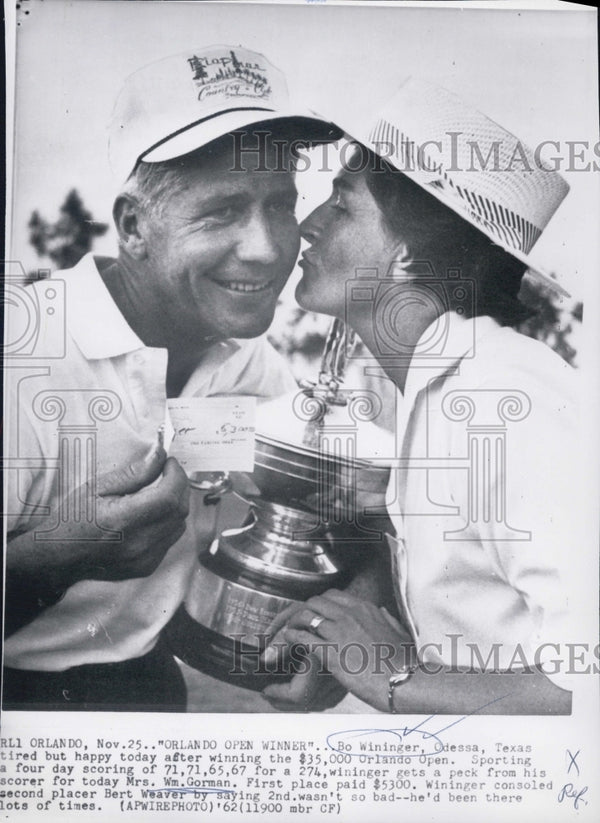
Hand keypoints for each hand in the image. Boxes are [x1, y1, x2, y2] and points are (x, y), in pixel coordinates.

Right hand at [77, 445, 190, 580]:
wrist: (59, 556)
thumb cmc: (73, 518)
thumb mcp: (99, 487)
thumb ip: (135, 472)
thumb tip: (160, 455)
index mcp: (123, 520)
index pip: (169, 496)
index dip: (176, 475)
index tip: (169, 463)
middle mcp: (138, 543)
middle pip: (179, 510)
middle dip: (179, 487)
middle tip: (166, 473)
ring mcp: (145, 559)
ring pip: (179, 526)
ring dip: (175, 505)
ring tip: (158, 493)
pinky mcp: (147, 567)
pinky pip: (169, 540)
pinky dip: (167, 523)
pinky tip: (150, 516)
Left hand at [263, 589, 413, 710]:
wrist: (406, 681)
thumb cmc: (404, 662)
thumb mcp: (399, 632)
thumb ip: (387, 619)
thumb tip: (382, 611)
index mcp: (365, 608)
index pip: (332, 596)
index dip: (317, 605)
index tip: (309, 616)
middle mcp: (350, 614)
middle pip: (314, 602)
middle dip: (299, 612)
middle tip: (289, 625)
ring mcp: (340, 631)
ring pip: (304, 616)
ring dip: (289, 625)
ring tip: (281, 636)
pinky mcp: (332, 651)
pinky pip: (302, 638)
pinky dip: (289, 640)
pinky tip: (284, 647)